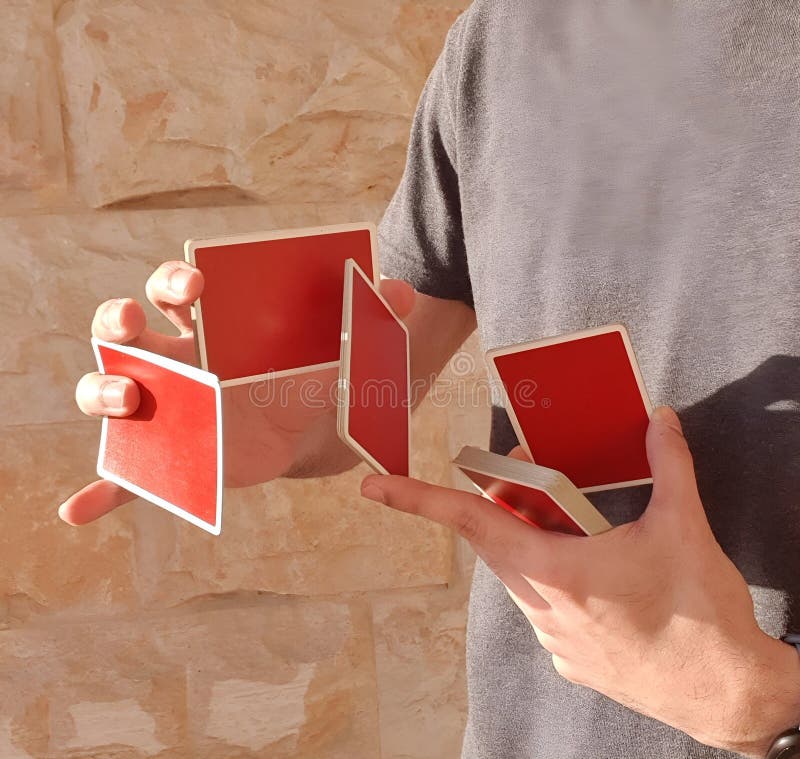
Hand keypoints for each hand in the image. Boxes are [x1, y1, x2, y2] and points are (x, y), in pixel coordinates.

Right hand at [60, 261, 414, 525]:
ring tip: (124, 404)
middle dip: (117, 320)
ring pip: (109, 391)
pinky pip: (125, 476)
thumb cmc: (315, 375)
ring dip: (102, 393)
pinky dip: (102, 492)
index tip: (197, 285)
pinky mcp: (170, 458)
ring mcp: (166, 408)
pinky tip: (78, 510)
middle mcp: (175, 359)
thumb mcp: (340, 347)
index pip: (175, 290)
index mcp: (212, 325)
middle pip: (124, 330)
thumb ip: (370, 316)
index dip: (175, 281)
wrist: (312, 429)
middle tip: (132, 323)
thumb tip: (403, 290)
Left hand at [360, 407, 799, 755]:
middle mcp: (543, 607)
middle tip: (539, 478)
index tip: (375, 488)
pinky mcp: (569, 658)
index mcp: (557, 570)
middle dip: (514, 504)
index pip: (472, 521)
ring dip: (540, 540)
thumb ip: (669, 463)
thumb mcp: (683, 526)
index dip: (418, 500)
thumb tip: (660, 420)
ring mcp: (554, 638)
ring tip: (581, 523)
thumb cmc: (700, 615)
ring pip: (523, 572)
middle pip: (502, 539)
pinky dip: (558, 576)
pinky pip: (546, 605)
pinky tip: (596, 572)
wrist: (728, 695)